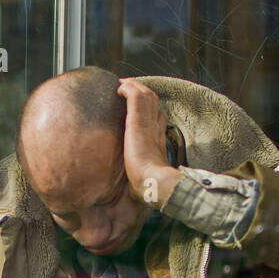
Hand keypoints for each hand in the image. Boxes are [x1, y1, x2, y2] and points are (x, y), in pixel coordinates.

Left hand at [118, 78, 179, 206]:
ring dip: (135, 87)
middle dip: (142, 94)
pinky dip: (129, 88)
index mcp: (158, 142)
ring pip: (146, 96)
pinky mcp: (138, 123)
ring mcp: (148, 124)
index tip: (140, 108)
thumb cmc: (148, 187)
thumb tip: (126, 193)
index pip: (159, 118)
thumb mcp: (143, 178)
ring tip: (123, 84)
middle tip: (128, 89)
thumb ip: (138, 177)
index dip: (151, 111)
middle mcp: (156, 129)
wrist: (153, 183)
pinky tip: (119, 87)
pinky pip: (136, 97)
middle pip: (154, 103)